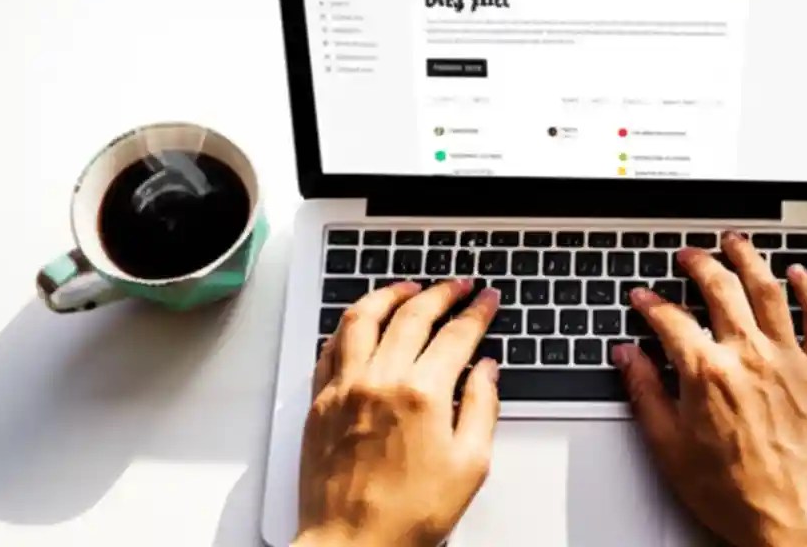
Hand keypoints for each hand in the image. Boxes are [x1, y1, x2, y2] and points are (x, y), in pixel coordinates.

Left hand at [295, 279, 500, 546]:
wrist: (353, 546)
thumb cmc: (409, 516)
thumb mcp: (470, 465)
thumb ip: (481, 407)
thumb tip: (486, 371)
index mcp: (423, 394)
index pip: (457, 334)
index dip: (478, 312)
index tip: (487, 300)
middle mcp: (381, 380)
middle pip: (412, 314)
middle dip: (441, 292)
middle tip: (458, 286)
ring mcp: (345, 389)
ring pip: (362, 318)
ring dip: (389, 294)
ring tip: (408, 288)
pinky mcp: (319, 403)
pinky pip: (330, 348)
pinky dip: (348, 326)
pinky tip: (362, 324)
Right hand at [614, 233, 806, 546]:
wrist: (790, 521)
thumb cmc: (734, 493)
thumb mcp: (669, 448)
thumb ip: (646, 393)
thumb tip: (628, 358)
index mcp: (707, 374)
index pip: (670, 320)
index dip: (651, 305)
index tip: (643, 299)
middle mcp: (748, 356)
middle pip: (720, 289)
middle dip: (698, 264)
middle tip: (688, 256)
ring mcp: (787, 360)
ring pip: (768, 290)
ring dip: (749, 259)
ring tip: (735, 243)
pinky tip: (798, 275)